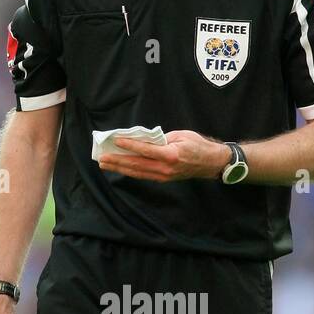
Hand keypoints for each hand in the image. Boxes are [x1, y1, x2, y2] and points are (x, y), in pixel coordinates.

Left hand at [98, 131, 229, 181]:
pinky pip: (143, 175)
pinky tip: (120, 168)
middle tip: (102, 158)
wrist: (211, 163)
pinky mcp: (163, 178)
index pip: (145, 150)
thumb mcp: (181, 135)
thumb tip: (143, 140)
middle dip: (117, 161)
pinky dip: (130, 171)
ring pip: (137, 172)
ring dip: (120, 168)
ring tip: (105, 164)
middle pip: (137, 164)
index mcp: (171, 154)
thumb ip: (161, 138)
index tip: (116, 141)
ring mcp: (164, 175)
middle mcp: (165, 168)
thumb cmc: (198, 145)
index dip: (129, 145)